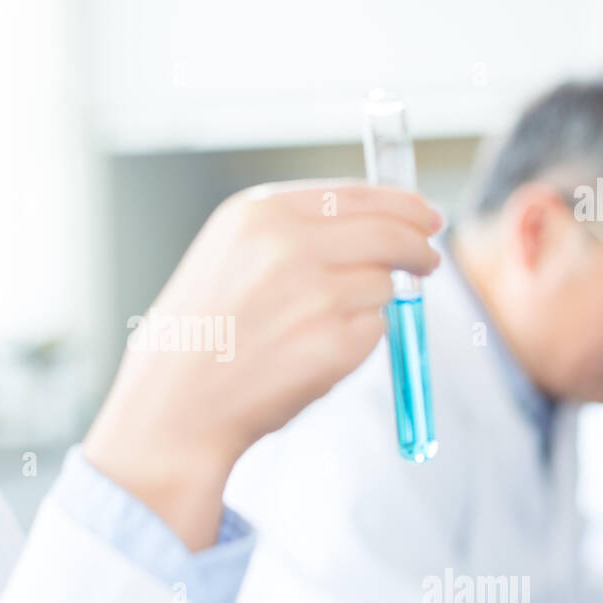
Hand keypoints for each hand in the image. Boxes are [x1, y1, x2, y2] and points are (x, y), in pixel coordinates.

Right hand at [83, 179, 441, 552]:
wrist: (174, 409)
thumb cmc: (201, 338)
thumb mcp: (228, 256)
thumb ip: (296, 231)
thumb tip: (379, 222)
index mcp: (258, 214)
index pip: (356, 193)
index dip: (401, 204)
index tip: (424, 215)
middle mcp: (289, 245)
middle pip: (390, 233)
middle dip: (418, 247)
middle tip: (429, 261)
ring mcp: (316, 294)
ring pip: (384, 286)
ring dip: (370, 305)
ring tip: (314, 330)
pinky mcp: (336, 343)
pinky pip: (375, 331)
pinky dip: (357, 344)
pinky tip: (309, 358)